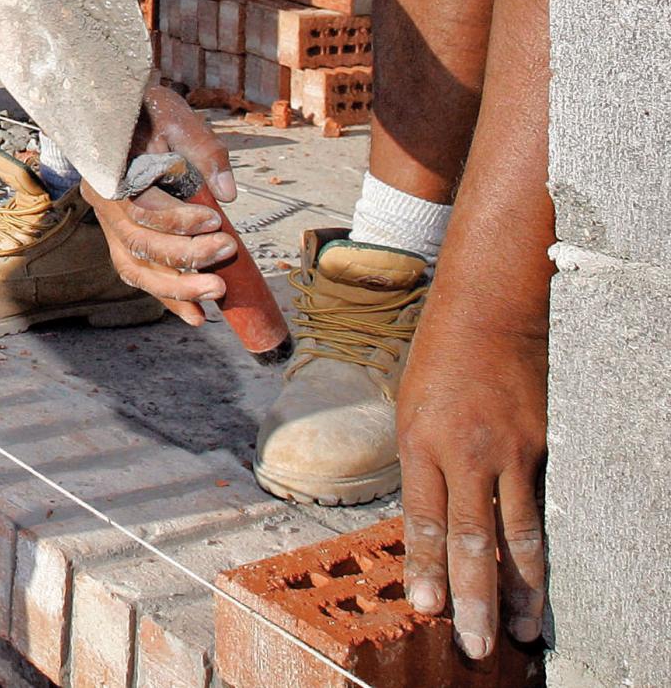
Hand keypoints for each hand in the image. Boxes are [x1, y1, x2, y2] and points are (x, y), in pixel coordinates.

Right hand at [79, 85, 240, 326]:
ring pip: (136, 269)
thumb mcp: (176, 118)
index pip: (141, 209)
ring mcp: (111, 226)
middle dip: (186, 257)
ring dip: (177, 288)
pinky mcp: (123, 240)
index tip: (216, 220)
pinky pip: (140, 275)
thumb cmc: (148, 113)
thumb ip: (203, 150)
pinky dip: (168, 297)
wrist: (122, 114)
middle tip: (227, 251)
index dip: (177, 221)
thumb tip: (228, 193)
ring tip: (216, 294)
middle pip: (139, 245)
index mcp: (110, 174)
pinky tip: (197, 315)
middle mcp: (103, 204)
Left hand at [397, 279, 547, 660]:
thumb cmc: (440, 359)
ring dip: (522, 590)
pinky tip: (546, 581)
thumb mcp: (410, 409)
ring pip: (518, 535)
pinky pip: (545, 509)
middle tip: (478, 646)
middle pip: (471, 541)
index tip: (427, 611)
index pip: (424, 521)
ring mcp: (510, 451)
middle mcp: (464, 452)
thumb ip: (421, 466)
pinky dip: (544, 551)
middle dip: (474, 600)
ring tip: (524, 631)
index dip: (427, 570)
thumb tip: (427, 524)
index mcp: (420, 441)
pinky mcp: (545, 447)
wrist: (489, 311)